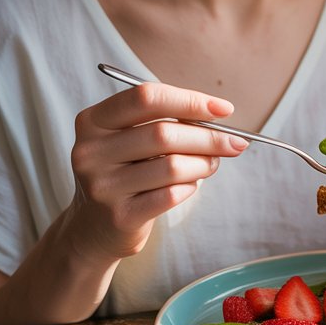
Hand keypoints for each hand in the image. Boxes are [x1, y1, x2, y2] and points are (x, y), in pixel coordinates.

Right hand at [68, 82, 247, 262]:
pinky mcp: (120, 216)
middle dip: (208, 137)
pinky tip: (190, 185)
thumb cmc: (127, 171)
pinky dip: (190, 187)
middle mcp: (90, 151)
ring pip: (172, 166)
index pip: (146, 98)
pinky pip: (171, 195)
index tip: (225, 109)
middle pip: (163, 133)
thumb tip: (220, 115)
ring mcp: (102, 186)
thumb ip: (168, 121)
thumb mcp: (134, 138)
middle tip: (235, 142)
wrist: (95, 226)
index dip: (190, 100)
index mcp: (93, 121)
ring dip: (204, 163)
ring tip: (211, 164)